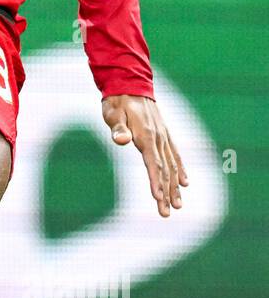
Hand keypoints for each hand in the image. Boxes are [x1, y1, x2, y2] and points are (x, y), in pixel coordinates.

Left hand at [101, 94, 187, 217]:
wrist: (130, 84)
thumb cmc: (117, 102)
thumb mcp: (111, 113)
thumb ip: (117, 128)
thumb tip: (121, 140)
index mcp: (145, 135)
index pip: (152, 163)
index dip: (156, 181)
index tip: (158, 199)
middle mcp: (158, 138)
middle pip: (164, 170)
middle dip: (166, 193)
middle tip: (167, 213)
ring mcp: (163, 137)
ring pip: (172, 166)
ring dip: (175, 187)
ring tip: (178, 206)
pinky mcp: (164, 135)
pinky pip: (175, 155)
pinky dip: (181, 170)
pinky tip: (185, 184)